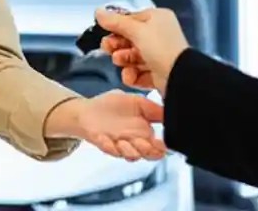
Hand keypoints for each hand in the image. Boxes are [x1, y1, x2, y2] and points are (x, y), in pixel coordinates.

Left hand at [47, 91, 166, 160]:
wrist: (88, 110)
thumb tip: (170, 112)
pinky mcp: (104, 144)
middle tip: (143, 143)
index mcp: (144, 132)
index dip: (162, 147)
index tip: (162, 143)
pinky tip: (105, 138)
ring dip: (129, 150)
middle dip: (147, 151)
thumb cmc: (113, 106)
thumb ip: (152, 108)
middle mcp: (134, 142)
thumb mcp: (136, 101)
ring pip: (130, 155)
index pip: (158, 146)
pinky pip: (108, 149)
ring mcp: (119, 145)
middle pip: (147, 154)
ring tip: (123, 141)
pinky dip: (108, 145)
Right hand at [95, 7, 188, 93]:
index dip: (116, 27)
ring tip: (120, 61)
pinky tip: (131, 75)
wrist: (179, 77)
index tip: (105, 33)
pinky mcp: (157, 74)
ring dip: (123, 59)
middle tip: (108, 48)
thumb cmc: (161, 47)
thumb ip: (115, 22)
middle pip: (129, 39)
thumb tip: (98, 12)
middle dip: (117, 45)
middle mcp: (159, 35)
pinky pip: (138, 72)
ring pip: (132, 57)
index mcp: (157, 19)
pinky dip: (132, 75)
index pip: (131, 20)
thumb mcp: (136, 30)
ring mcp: (158, 55)